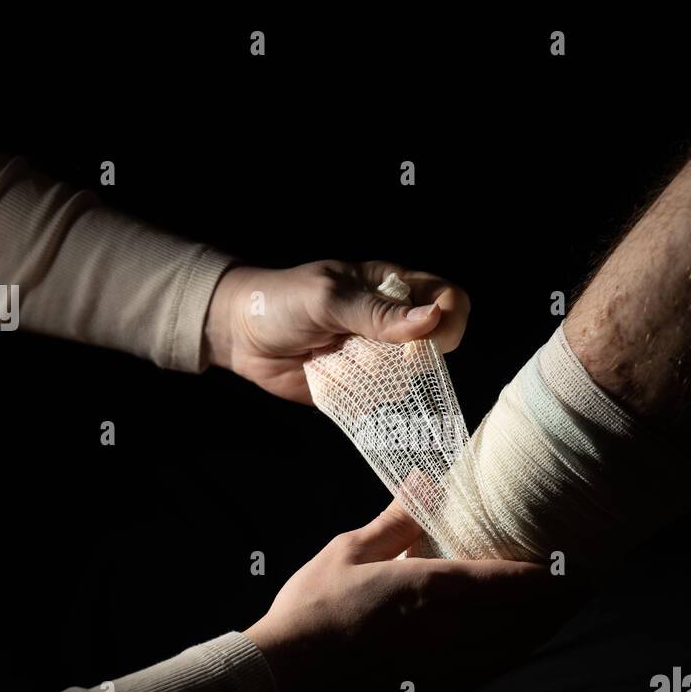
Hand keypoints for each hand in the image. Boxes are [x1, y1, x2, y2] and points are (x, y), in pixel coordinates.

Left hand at [203, 259, 470, 402]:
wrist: (241, 335)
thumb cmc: (283, 301)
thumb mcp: (329, 299)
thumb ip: (378, 313)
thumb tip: (433, 320)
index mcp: (394, 288)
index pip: (449, 300)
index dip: (449, 320)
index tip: (428, 338)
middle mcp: (394, 323)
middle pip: (437, 346)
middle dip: (409, 357)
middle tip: (368, 353)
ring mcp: (379, 357)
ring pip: (410, 379)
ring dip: (379, 378)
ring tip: (340, 362)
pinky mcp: (362, 387)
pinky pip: (382, 403)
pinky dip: (365, 400)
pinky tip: (335, 380)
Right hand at [245, 501, 581, 691]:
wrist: (285, 678)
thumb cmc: (312, 609)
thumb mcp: (348, 551)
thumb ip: (395, 520)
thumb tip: (424, 481)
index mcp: (432, 589)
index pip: (508, 580)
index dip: (546, 573)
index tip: (571, 560)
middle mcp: (450, 631)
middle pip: (521, 619)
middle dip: (554, 602)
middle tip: (580, 584)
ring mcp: (442, 666)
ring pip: (509, 650)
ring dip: (537, 630)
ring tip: (556, 613)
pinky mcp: (429, 691)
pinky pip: (484, 673)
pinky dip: (506, 657)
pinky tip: (510, 648)